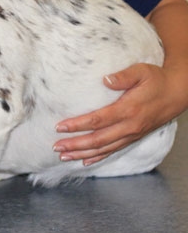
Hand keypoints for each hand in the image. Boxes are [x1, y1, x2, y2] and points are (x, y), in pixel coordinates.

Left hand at [53, 63, 177, 164]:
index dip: (78, 125)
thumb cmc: (157, 80)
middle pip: (98, 140)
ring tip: (64, 156)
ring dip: (83, 153)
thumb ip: (124, 76)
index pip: (98, 120)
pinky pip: (114, 150)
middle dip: (75, 144)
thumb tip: (105, 79)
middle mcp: (129, 126)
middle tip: (56, 147)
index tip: (60, 126)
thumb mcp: (142, 71)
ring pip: (104, 148)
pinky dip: (99, 157)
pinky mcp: (133, 137)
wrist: (178, 93)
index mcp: (128, 110)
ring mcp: (132, 134)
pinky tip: (86, 161)